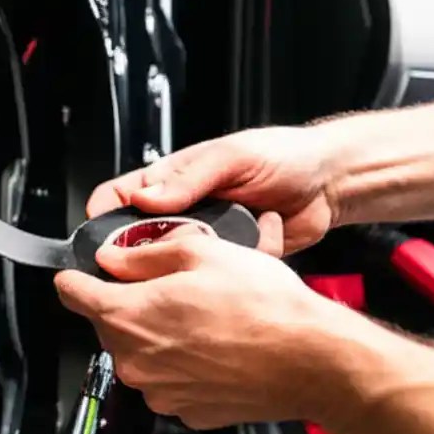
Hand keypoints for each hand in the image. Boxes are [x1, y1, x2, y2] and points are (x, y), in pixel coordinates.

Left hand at [54, 230, 348, 428]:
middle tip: (174, 286)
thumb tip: (112, 258)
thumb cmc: (264, 306)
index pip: (71, 292)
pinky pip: (168, 379)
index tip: (84, 271)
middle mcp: (133, 360)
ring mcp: (157, 391)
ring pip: (140, 352)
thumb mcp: (200, 251)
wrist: (312, 361)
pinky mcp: (184, 411)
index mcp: (126, 315)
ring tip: (203, 316)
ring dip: (158, 333)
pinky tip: (215, 346)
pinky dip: (182, 363)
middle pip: (108, 323)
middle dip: (130, 302)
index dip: (78, 275)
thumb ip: (142, 255)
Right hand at [86, 127, 338, 254]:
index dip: (102, 223)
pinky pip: (220, 276)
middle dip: (158, 252)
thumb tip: (144, 199)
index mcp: (169, 182)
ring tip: (236, 236)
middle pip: (141, 245)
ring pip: (181, 266)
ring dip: (206, 258)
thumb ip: (188, 179)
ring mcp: (205, 241)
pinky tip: (265, 235)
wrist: (331, 184)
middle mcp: (181, 214)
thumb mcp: (231, 158)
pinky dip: (245, 260)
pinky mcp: (229, 264)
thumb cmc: (282, 157)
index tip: (102, 245)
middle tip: (181, 247)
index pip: (116, 201)